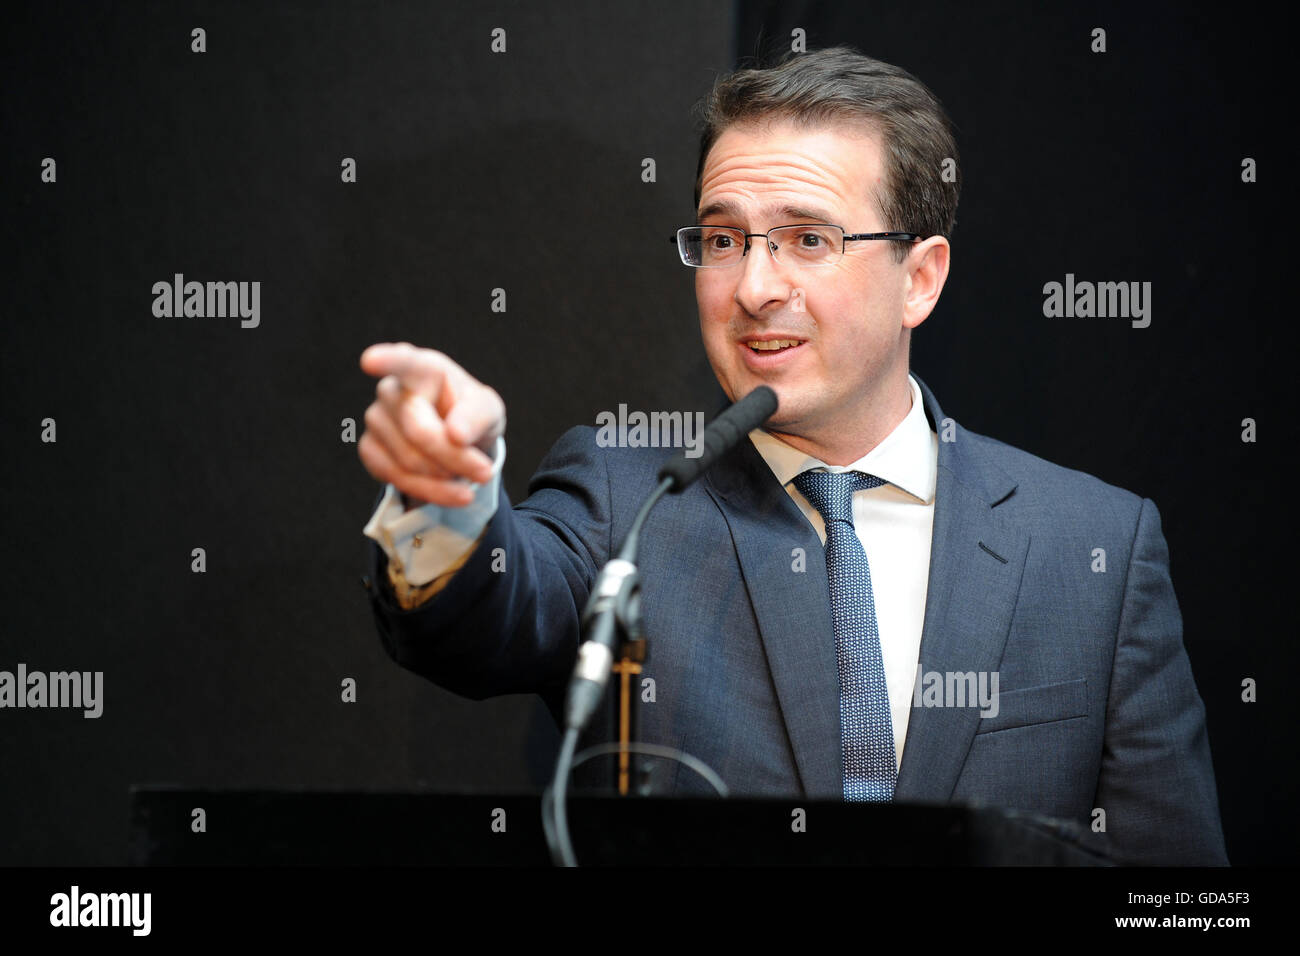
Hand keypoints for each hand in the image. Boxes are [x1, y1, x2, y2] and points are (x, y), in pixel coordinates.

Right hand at [358, 342, 505, 507]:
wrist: (457, 441)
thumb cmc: (470, 415)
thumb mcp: (489, 411)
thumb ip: (478, 416)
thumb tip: (455, 434)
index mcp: (423, 369)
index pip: (404, 363)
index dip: (387, 361)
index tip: (370, 360)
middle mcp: (392, 390)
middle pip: (419, 431)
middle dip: (456, 458)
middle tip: (485, 472)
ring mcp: (376, 419)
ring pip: (411, 462)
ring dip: (446, 476)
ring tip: (464, 471)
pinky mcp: (369, 448)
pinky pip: (399, 480)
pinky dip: (432, 491)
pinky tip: (448, 487)